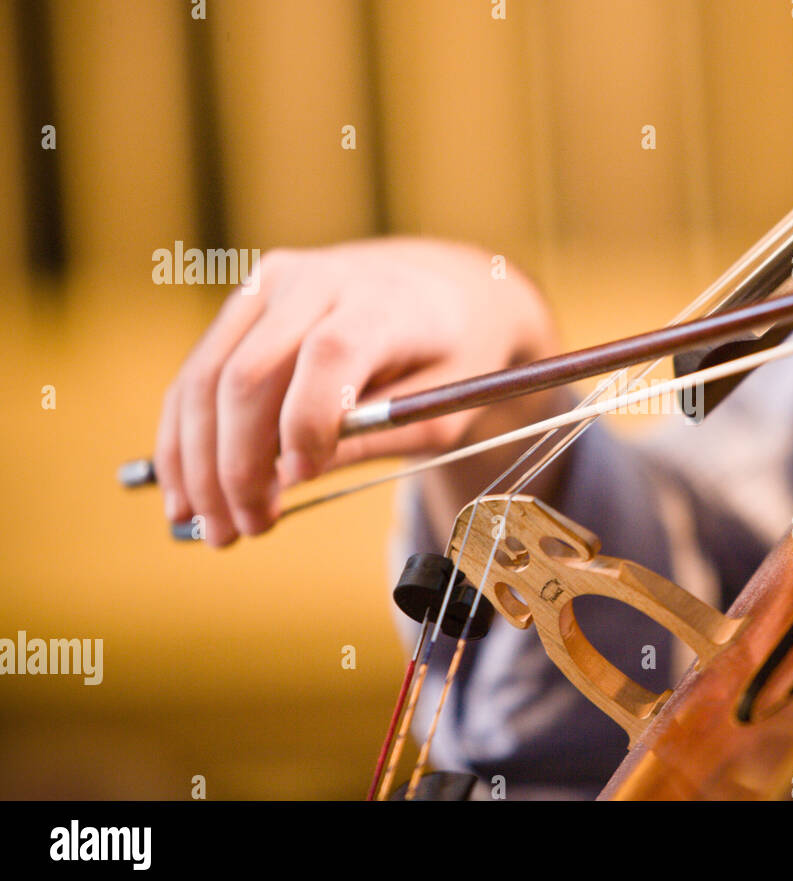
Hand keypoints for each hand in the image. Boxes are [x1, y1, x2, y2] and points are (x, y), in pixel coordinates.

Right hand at [153, 237, 562, 546]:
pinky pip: (198, 371)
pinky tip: (185, 490)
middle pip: (250, 374)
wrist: (442, 289)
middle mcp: (320, 281)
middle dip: (236, 465)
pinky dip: (184, 434)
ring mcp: (273, 284)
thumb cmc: (451, 358)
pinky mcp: (246, 298)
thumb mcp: (440, 407)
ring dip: (196, 461)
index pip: (329, 355)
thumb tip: (288, 479)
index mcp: (385, 302)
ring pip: (207, 376)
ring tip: (209, 526)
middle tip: (243, 530)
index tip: (302, 481)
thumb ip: (374, 436)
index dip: (306, 422)